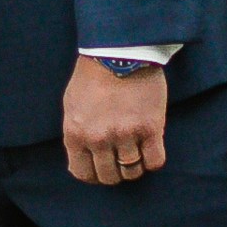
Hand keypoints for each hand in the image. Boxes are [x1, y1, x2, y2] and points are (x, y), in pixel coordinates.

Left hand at [63, 56, 167, 187]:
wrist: (119, 49)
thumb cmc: (92, 74)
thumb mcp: (72, 105)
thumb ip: (76, 133)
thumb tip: (82, 157)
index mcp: (76, 133)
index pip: (83, 173)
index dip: (94, 175)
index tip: (101, 168)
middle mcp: (99, 138)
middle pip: (109, 177)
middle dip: (115, 172)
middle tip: (121, 160)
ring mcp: (125, 134)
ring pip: (132, 172)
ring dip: (134, 167)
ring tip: (136, 152)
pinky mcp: (150, 127)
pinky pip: (155, 161)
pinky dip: (153, 160)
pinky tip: (151, 148)